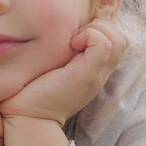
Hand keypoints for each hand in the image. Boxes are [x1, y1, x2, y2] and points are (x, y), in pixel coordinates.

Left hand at [0, 18, 128, 127]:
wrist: (26, 119)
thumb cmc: (27, 93)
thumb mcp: (49, 67)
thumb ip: (57, 51)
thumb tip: (48, 27)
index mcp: (92, 70)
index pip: (113, 40)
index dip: (96, 28)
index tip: (71, 36)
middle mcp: (99, 73)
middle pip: (120, 38)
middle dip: (99, 26)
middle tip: (74, 36)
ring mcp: (96, 75)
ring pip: (117, 38)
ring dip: (96, 30)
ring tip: (73, 41)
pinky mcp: (88, 75)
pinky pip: (104, 44)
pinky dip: (89, 36)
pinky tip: (69, 46)